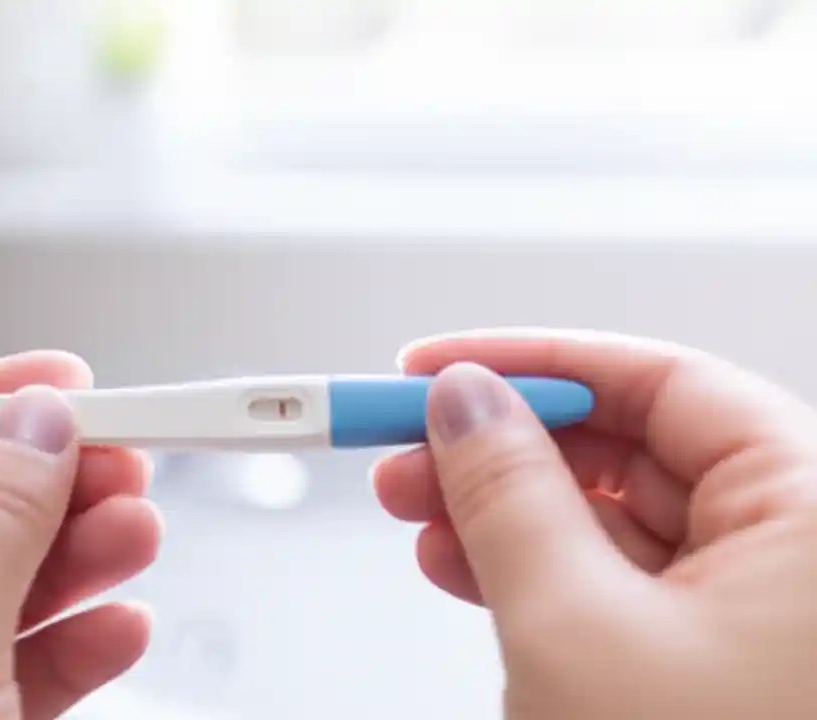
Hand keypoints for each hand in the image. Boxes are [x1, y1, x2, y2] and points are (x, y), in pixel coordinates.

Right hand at [374, 330, 816, 718]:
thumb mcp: (574, 628)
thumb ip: (510, 496)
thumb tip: (465, 404)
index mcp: (816, 512)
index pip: (665, 382)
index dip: (536, 364)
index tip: (437, 367)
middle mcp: (806, 548)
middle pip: (634, 446)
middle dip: (503, 444)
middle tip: (406, 444)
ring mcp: (770, 608)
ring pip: (618, 516)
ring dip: (505, 510)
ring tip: (416, 510)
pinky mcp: (724, 658)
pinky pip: (623, 581)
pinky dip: (538, 569)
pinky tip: (462, 562)